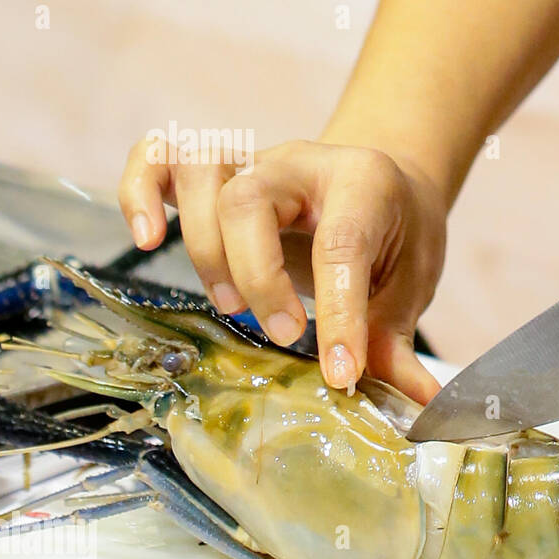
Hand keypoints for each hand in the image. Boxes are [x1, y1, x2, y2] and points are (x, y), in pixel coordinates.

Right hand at [119, 139, 446, 403]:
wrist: (386, 180)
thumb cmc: (396, 232)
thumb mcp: (411, 280)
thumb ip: (397, 338)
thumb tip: (418, 402)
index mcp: (363, 184)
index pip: (341, 243)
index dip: (339, 313)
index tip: (339, 372)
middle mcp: (301, 164)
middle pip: (248, 202)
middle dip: (257, 278)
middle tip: (285, 335)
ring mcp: (254, 160)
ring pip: (202, 177)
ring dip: (206, 250)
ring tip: (232, 307)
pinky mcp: (217, 171)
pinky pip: (159, 156)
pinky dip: (140, 191)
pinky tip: (146, 238)